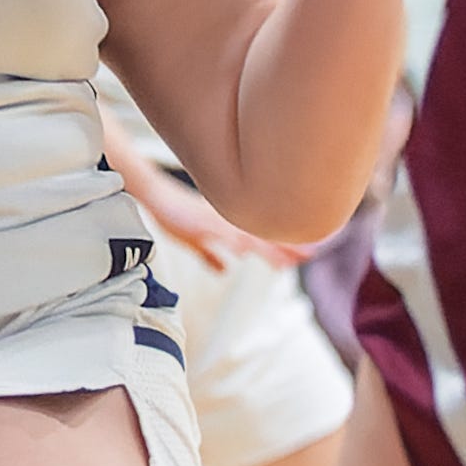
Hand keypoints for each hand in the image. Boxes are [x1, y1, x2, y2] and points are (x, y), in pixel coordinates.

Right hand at [123, 151, 300, 273]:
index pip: (262, 236)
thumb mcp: (195, 240)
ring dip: (265, 248)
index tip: (308, 252)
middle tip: (310, 255)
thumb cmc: (175, 215)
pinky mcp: (197, 225)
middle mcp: (227, 221)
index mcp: (230, 224)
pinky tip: (242, 251)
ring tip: (286, 260)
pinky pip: (218, 234)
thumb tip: (223, 269)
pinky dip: (231, 242)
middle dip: (285, 246)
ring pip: (245, 236)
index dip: (284, 245)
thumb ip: (210, 255)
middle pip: (261, 235)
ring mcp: (214, 223)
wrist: (155, 196)